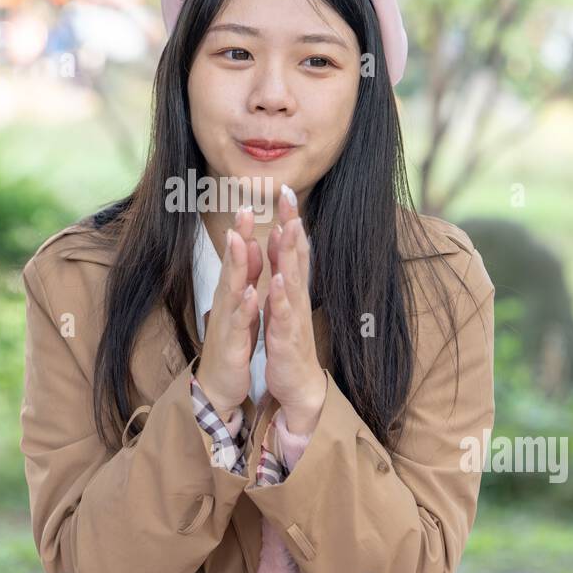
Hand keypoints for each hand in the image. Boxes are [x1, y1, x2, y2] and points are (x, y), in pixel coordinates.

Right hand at [194, 206, 262, 417]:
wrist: (219, 383)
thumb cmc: (232, 341)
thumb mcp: (241, 303)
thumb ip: (245, 276)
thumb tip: (250, 246)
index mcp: (234, 292)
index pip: (240, 256)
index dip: (245, 230)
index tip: (251, 204)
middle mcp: (228, 301)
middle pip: (233, 263)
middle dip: (239, 236)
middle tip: (243, 209)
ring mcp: (228, 320)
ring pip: (233, 287)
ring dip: (238, 263)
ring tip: (241, 240)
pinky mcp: (231, 341)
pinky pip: (239, 321)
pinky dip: (244, 306)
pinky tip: (250, 292)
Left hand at [262, 185, 325, 434]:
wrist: (296, 383)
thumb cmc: (287, 339)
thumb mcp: (282, 302)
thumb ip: (283, 273)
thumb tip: (283, 244)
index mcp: (291, 288)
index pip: (292, 247)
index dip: (289, 218)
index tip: (284, 189)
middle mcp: (296, 297)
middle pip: (296, 255)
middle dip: (292, 224)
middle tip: (288, 195)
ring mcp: (293, 316)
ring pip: (292, 280)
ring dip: (290, 255)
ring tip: (288, 228)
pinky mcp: (286, 338)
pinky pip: (282, 316)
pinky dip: (279, 299)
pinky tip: (275, 282)